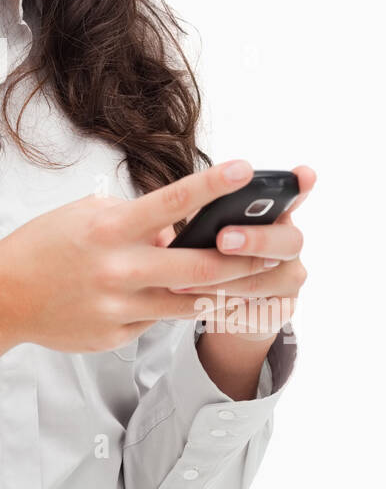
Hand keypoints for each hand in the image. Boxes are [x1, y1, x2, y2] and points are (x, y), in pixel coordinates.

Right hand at [0, 158, 285, 355]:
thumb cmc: (42, 248)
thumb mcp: (84, 217)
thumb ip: (134, 220)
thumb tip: (177, 227)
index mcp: (109, 229)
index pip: (172, 202)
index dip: (213, 186)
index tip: (245, 169)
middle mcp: (118, 269)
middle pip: (201, 267)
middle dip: (245, 259)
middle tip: (274, 249)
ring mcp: (118, 307)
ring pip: (191, 303)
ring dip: (224, 292)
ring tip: (252, 282)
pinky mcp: (116, 336)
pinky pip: (156, 320)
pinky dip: (170, 307)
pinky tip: (171, 299)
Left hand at [159, 165, 314, 337]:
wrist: (224, 302)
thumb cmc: (211, 250)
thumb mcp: (208, 227)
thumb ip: (210, 216)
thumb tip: (193, 212)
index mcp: (275, 213)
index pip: (295, 194)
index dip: (300, 185)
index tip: (302, 175)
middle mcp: (290, 244)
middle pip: (289, 241)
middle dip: (255, 239)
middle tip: (223, 238)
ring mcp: (290, 278)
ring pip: (263, 281)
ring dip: (224, 281)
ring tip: (185, 281)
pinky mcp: (280, 310)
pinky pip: (256, 313)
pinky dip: (225, 309)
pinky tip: (200, 305)